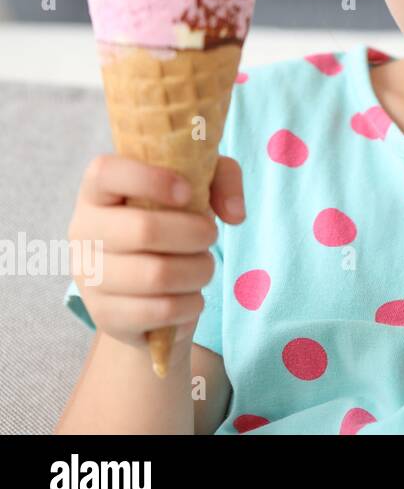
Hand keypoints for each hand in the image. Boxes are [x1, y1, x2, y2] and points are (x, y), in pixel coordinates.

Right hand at [66, 153, 245, 363]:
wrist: (146, 286)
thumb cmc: (172, 221)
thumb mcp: (199, 186)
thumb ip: (222, 180)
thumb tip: (235, 214)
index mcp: (98, 191)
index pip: (106, 173)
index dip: (151, 180)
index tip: (187, 192)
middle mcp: (83, 230)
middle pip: (144, 230)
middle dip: (196, 234)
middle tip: (209, 235)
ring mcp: (88, 276)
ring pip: (157, 275)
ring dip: (198, 271)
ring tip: (202, 266)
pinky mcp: (104, 315)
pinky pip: (160, 311)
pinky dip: (190, 304)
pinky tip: (189, 296)